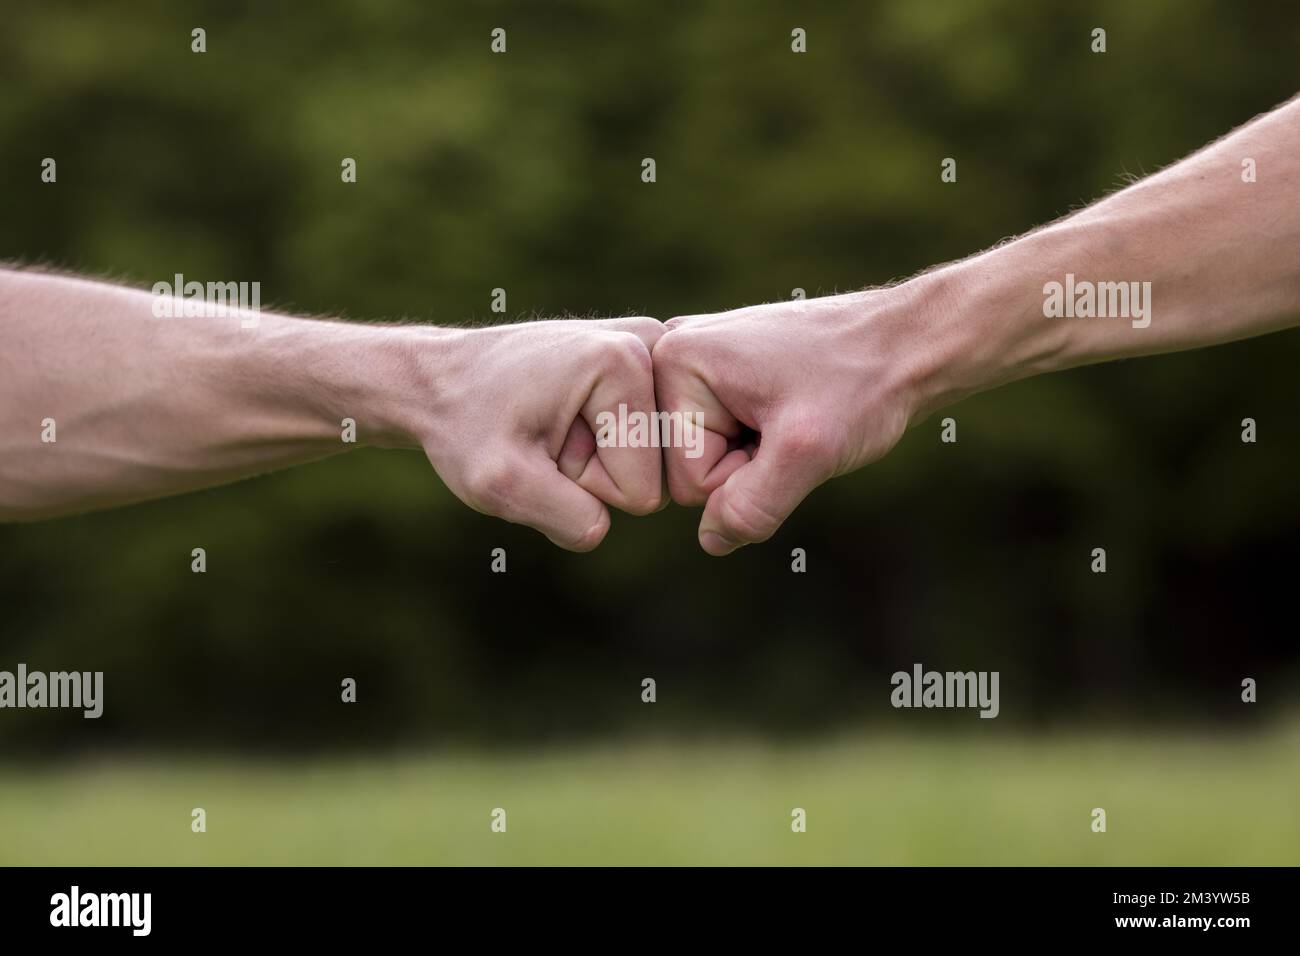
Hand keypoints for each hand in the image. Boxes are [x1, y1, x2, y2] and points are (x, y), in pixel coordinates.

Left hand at [407, 317, 666, 550]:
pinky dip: (604, 441)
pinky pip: (646, 440)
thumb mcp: (501, 484)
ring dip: (597, 459)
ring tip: (550, 426)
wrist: (440, 380)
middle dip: (595, 472)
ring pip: (652, 459)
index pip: (642, 489)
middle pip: (656, 474)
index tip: (543, 445)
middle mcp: (652, 346)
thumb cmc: (464, 425)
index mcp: (625, 363)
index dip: (583, 483)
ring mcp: (652, 351)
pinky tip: (565, 414)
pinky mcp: (645, 364)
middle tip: (545, 437)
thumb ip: (566, 518)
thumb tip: (604, 527)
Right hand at [652, 288, 931, 554]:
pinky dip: (760, 439)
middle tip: (792, 421)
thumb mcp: (807, 453)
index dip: (745, 475)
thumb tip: (711, 541)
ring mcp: (694, 363)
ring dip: (755, 454)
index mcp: (673, 361)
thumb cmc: (864, 381)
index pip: (686, 481)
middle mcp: (669, 355)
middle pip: (686, 472)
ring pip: (708, 461)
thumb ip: (751, 506)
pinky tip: (789, 409)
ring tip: (794, 412)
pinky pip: (723, 440)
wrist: (909, 342)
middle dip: (745, 464)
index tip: (787, 429)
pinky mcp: (717, 374)